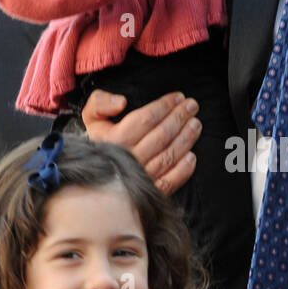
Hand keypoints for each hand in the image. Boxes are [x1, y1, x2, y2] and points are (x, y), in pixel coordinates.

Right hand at [82, 90, 201, 193]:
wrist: (94, 178)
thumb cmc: (97, 145)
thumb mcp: (92, 118)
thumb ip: (100, 103)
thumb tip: (121, 102)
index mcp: (113, 140)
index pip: (145, 119)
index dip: (164, 105)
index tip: (178, 97)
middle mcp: (128, 159)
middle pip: (161, 135)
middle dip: (179, 118)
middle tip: (192, 106)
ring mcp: (140, 177)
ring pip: (168, 156)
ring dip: (186, 139)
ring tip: (195, 124)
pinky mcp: (149, 192)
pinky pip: (170, 181)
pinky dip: (183, 169)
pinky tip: (191, 156)